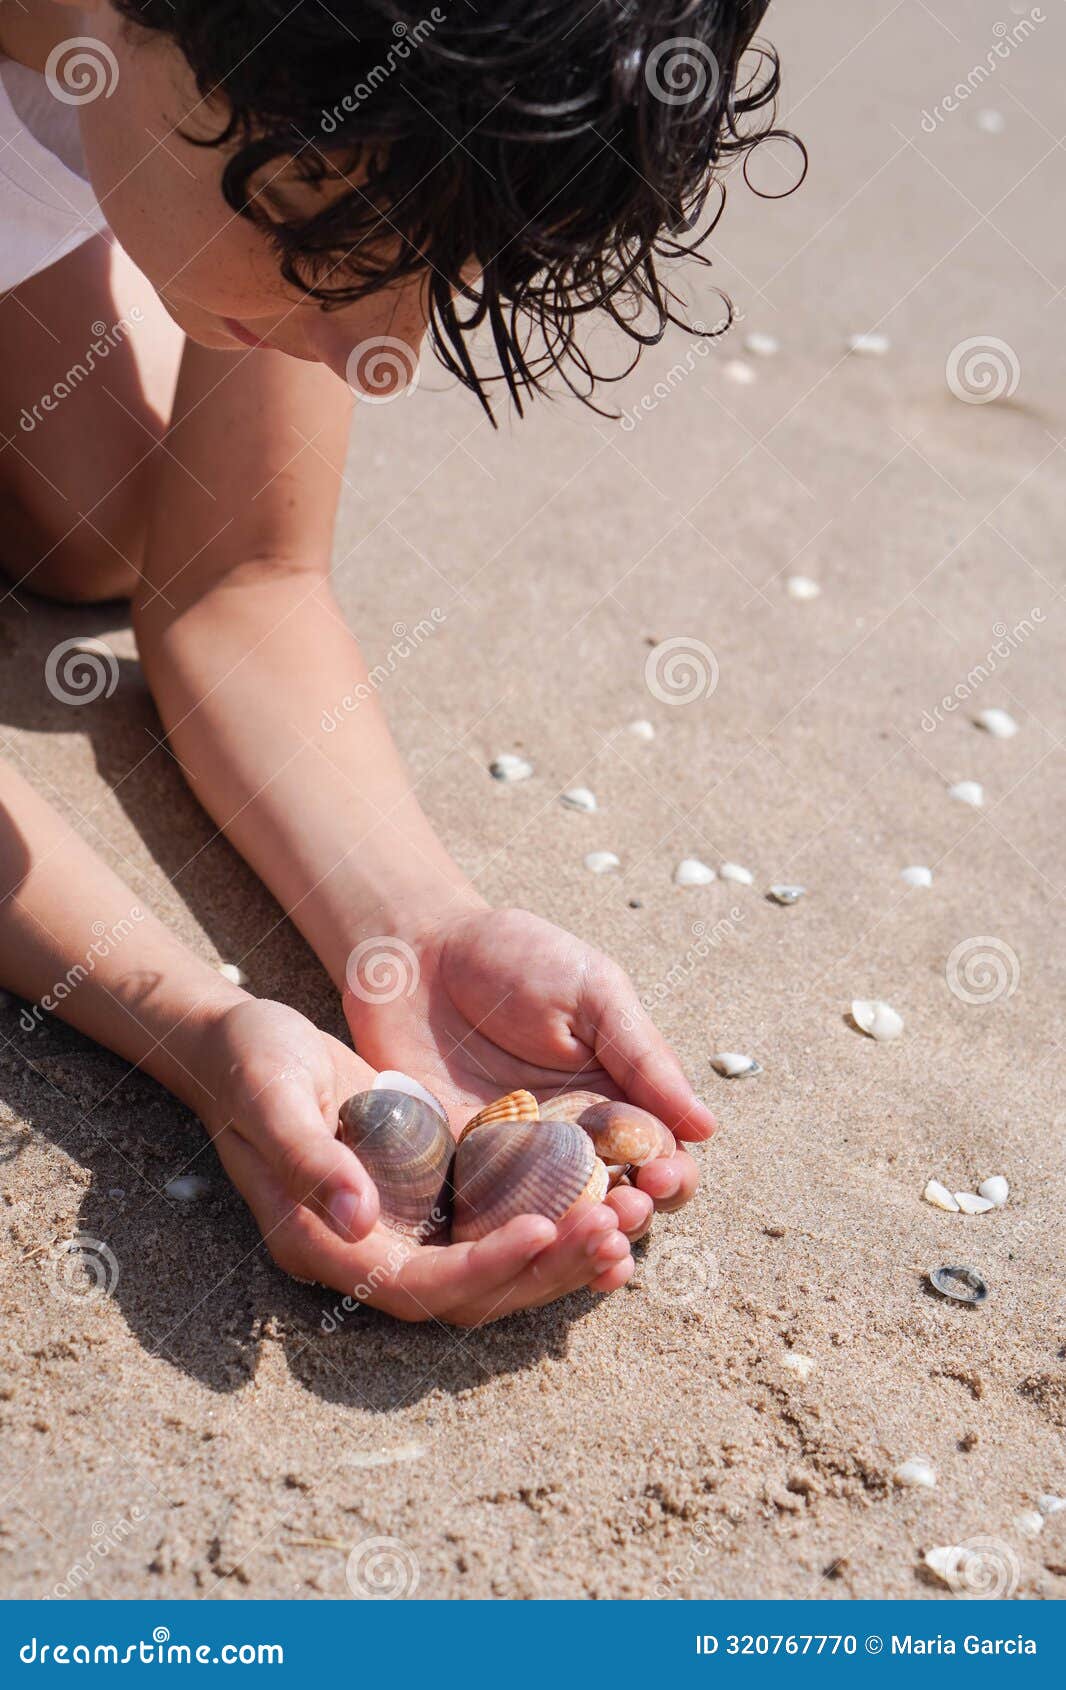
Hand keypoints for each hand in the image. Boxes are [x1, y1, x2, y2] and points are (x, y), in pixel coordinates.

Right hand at [199, 998, 631, 1323]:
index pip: (417, 1282)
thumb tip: (356, 1218)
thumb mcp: (270, 1095)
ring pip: (493, 1265)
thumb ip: (306, 1158)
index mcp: (324, 1243)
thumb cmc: (251, 1062)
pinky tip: (601, 1197)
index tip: (542, 1229)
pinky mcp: (429, 1194)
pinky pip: (495, 1224)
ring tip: (625, 1221)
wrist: (244, 1042)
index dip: (483, 1266)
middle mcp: (369, 1249)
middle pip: (469, 1291)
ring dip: (559, 1252)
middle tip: (613, 1231)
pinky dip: (548, 1219)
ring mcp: (402, 1225)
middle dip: (543, 1268)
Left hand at [343, 906, 716, 1244]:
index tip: (661, 1177)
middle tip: (623, 1212)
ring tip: (585, 1236)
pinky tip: (521, 1250)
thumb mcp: (591, 992)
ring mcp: (514, 1160)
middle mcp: (571, 1140)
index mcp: (615, 1097)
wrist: (416, 949)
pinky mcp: (457, 1168)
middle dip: (630, 1217)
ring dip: (578, 1239)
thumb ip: (642, 1056)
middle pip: (617, 1200)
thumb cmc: (514, 955)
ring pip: (559, 1222)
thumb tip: (705, 1127)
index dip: (671, 1176)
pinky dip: (510, 1240)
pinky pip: (490, 1218)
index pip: (661, 1155)